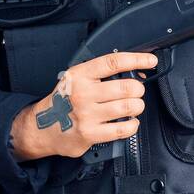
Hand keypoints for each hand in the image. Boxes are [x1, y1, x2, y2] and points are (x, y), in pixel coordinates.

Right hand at [10, 52, 156, 160]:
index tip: (150, 61)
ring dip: (137, 106)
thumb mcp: (76, 79)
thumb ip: (100, 74)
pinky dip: (132, 125)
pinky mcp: (90, 133)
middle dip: (138, 89)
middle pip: (126, 87)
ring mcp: (86, 114)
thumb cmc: (64, 101)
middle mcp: (83, 93)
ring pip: (128, 107)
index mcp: (80, 75)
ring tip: (133, 106)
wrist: (42, 127)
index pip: (113, 62)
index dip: (136, 59)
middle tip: (136, 92)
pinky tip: (129, 122)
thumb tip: (135, 71)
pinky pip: (123, 129)